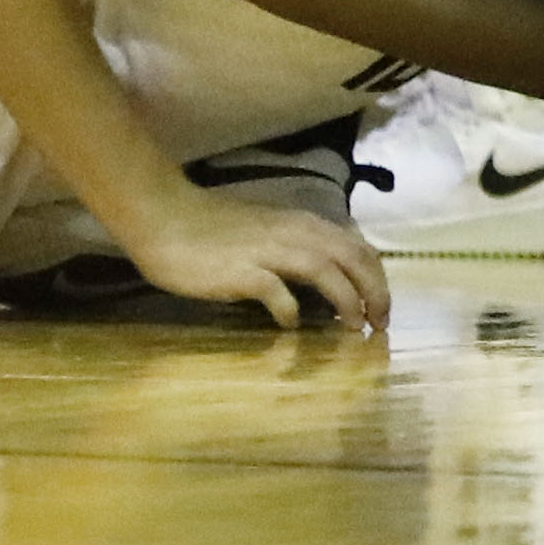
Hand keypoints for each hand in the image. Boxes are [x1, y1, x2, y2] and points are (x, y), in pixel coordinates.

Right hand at [119, 186, 390, 331]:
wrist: (163, 215)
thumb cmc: (211, 227)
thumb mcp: (267, 231)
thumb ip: (295, 249)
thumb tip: (324, 278)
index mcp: (301, 224)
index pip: (357, 247)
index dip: (376, 278)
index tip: (380, 307)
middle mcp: (292, 233)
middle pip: (352, 258)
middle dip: (374, 292)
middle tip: (378, 325)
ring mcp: (267, 250)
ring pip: (326, 271)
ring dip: (347, 301)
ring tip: (353, 329)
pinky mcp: (241, 271)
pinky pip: (277, 292)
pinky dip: (291, 310)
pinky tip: (290, 325)